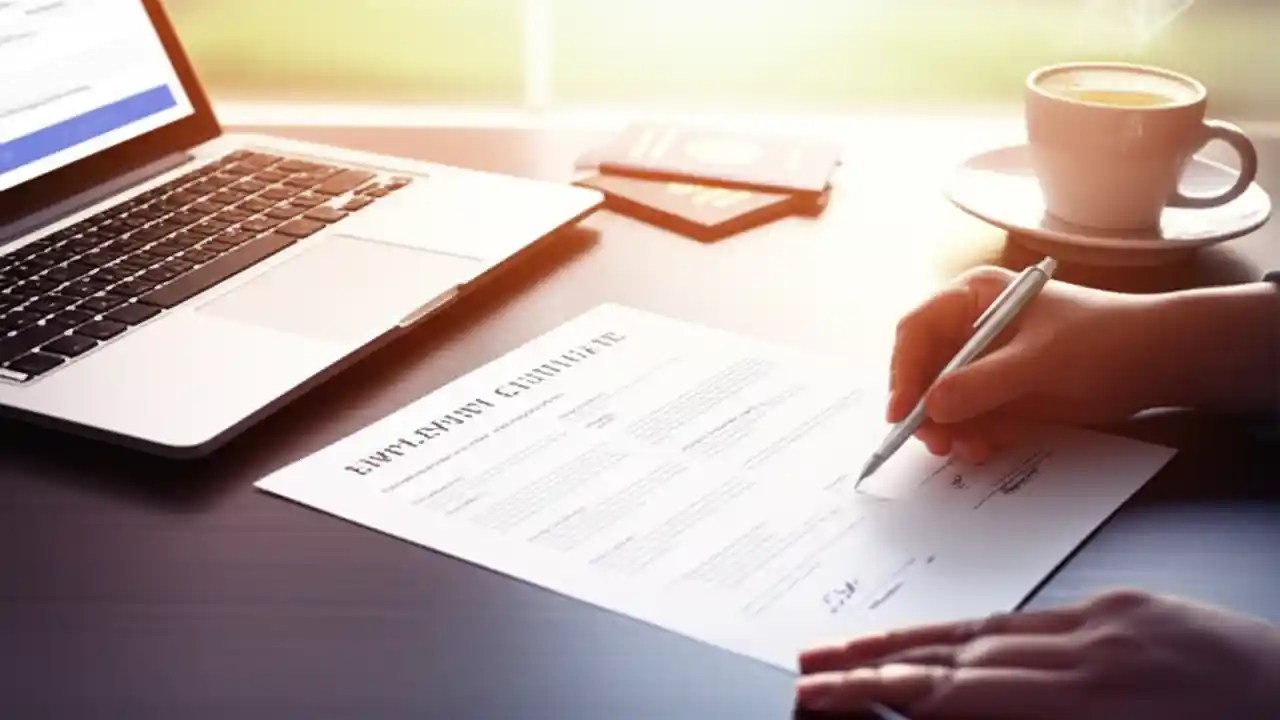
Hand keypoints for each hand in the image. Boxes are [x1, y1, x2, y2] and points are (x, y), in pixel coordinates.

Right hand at [795, 590, 1279, 718]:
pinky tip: (942, 640)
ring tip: (851, 651)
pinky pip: (1034, 617)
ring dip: (910, 641)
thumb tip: (939, 718)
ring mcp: (1115, 617)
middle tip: (810, 668)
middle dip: (872, 662)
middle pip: (955, 654)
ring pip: (986, 626)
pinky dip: (975, 629)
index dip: (874, 693)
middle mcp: (1096, 647)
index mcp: (1095, 701)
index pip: (952, 692)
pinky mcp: (1134, 606)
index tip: (821, 695)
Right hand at [888, 267, 1168, 461]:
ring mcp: (988, 363)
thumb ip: (982, 384)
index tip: (902, 411)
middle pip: (925, 370)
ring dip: (950, 429)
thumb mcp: (1039, 360)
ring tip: (968, 450)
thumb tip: (930, 407)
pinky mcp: (1004, 394)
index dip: (904, 370)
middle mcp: (972, 329)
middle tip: (934, 442)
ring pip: (945, 401)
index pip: (917, 331)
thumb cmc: (1101, 340)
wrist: (1158, 362)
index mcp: (974, 298)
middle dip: (926, 408)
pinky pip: (971, 418)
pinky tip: (987, 448)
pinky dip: (974, 436)